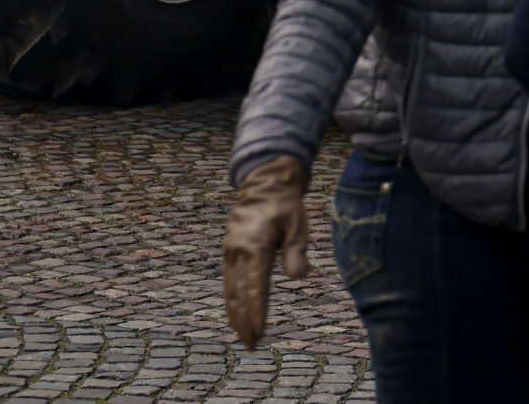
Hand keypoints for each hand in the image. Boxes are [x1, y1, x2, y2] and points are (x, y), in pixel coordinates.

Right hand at [222, 155, 310, 348]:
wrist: (265, 183)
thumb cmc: (286, 205)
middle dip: (244, 321)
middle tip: (251, 345)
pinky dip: (231, 300)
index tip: (259, 332)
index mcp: (255, 246)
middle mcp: (238, 251)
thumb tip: (300, 277)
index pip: (255, 287)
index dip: (256, 312)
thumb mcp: (297, 225)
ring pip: (230, 290)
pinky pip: (228, 281)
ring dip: (235, 315)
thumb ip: (296, 252)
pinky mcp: (229, 250)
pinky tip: (236, 314)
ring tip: (243, 337)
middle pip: (239, 294)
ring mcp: (230, 251)